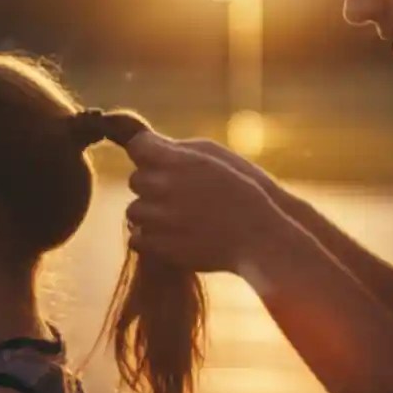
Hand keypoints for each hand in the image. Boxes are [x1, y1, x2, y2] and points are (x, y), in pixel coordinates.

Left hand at [124, 132, 294, 273]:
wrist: (259, 238)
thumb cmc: (244, 193)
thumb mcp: (217, 158)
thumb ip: (179, 151)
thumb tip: (153, 146)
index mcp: (177, 161)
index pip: (137, 146)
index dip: (147, 152)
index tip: (157, 159)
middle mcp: (161, 187)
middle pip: (135, 180)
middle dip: (152, 185)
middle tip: (179, 194)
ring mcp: (158, 218)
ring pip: (133, 211)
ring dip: (150, 214)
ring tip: (179, 218)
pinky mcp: (159, 246)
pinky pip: (136, 238)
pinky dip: (150, 238)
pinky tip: (173, 236)